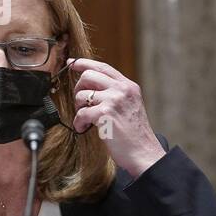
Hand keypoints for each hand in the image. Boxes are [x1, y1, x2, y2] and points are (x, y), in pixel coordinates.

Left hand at [69, 57, 165, 176]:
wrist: (144, 152)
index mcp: (128, 86)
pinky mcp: (106, 114)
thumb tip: (90, 86)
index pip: (102, 67)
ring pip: (82, 95)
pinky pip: (81, 113)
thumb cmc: (134, 134)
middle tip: (81, 104)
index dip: (84, 63)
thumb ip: (115, 93)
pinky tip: (84, 128)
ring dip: (78, 109)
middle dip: (78, 89)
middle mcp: (122, 90)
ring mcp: (114, 100)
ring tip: (86, 120)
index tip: (71, 64)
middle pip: (88, 76)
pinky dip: (79, 123)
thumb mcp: (129, 106)